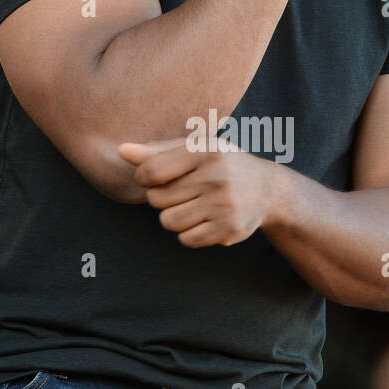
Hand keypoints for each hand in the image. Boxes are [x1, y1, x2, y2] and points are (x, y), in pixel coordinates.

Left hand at [117, 137, 279, 246]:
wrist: (267, 190)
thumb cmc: (222, 165)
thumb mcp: (195, 149)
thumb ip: (157, 151)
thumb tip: (121, 151)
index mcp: (205, 151)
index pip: (151, 171)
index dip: (144, 178)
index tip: (154, 177)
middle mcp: (216, 177)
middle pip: (157, 199)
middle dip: (161, 198)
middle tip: (182, 192)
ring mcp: (224, 205)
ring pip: (168, 221)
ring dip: (173, 217)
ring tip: (192, 206)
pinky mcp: (229, 229)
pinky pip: (186, 239)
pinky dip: (188, 232)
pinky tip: (204, 219)